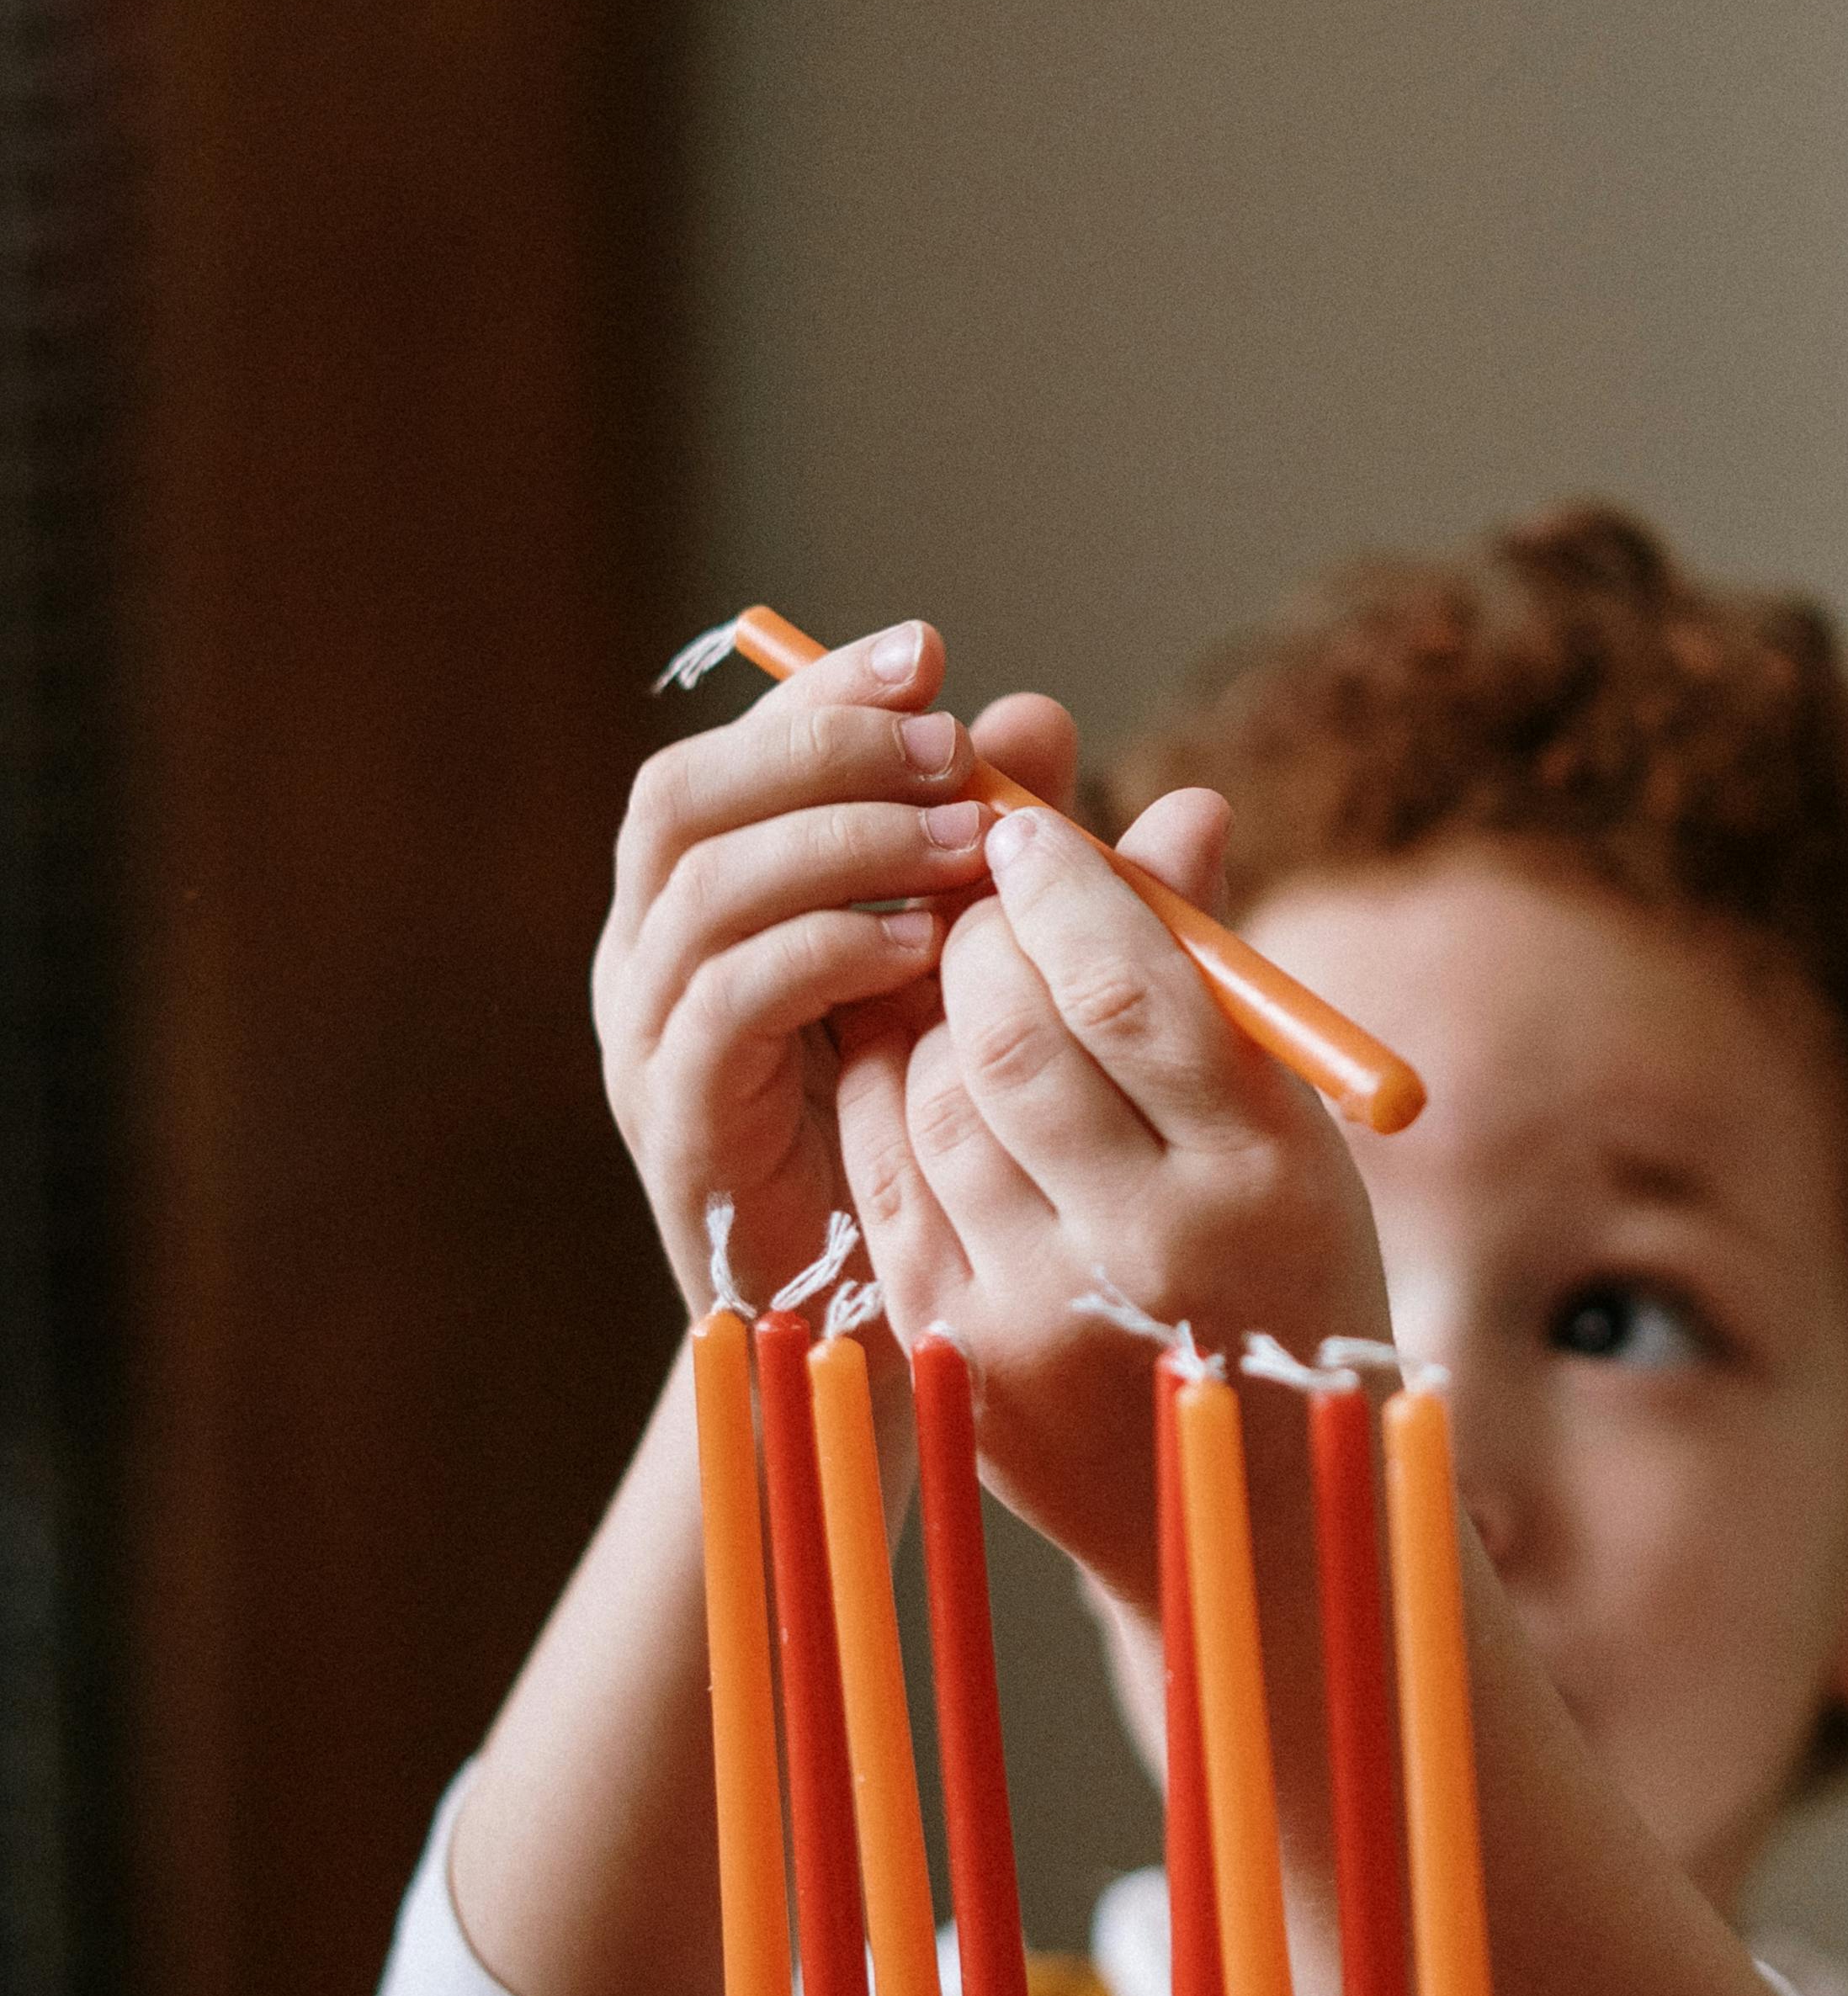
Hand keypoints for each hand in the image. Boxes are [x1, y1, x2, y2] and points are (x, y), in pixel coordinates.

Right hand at [592, 617, 1004, 1319]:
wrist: (880, 1345)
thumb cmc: (933, 1147)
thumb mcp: (984, 974)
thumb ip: (1013, 858)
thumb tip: (1050, 717)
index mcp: (705, 909)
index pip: (728, 757)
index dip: (818, 696)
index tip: (930, 651)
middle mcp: (650, 961)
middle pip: (680, 797)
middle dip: (819, 752)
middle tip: (951, 754)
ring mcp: (649, 1045)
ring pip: (698, 889)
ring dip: (839, 844)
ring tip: (963, 847)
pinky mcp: (680, 1127)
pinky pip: (722, 1006)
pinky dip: (822, 951)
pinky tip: (922, 950)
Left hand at [831, 765, 1390, 1600]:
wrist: (1246, 1510)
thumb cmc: (1285, 1274)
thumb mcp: (1285, 1132)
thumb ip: (1214, 980)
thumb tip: (1178, 807)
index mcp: (1255, 1181)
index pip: (1125, 991)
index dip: (1060, 888)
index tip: (1031, 833)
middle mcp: (1141, 1252)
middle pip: (1009, 1039)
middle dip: (978, 939)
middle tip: (983, 895)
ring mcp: (1031, 1312)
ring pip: (930, 1101)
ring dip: (928, 1014)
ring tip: (962, 981)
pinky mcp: (952, 1348)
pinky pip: (886, 1175)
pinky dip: (889, 1094)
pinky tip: (920, 1065)